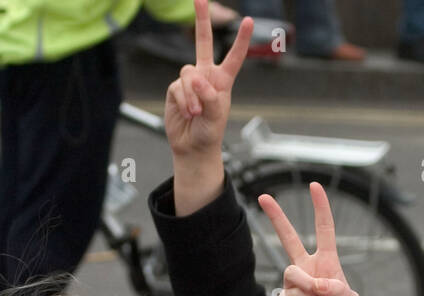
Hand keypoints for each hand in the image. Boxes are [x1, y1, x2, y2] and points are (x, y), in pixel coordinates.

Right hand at [165, 0, 252, 162]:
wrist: (192, 146)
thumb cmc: (210, 131)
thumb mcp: (216, 115)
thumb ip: (209, 95)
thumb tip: (195, 79)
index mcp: (223, 79)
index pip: (234, 56)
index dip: (241, 39)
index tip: (249, 21)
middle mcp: (206, 75)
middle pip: (202, 42)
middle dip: (201, 20)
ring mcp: (189, 81)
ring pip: (187, 73)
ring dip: (192, 95)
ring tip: (196, 113)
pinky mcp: (174, 89)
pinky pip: (177, 87)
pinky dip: (183, 101)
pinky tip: (187, 113)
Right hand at [258, 183, 360, 295]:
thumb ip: (337, 288)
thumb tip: (316, 283)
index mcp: (327, 265)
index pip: (324, 231)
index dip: (320, 209)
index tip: (314, 187)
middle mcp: (308, 271)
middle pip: (289, 238)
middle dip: (277, 217)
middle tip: (263, 197)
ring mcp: (296, 286)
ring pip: (292, 270)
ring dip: (311, 288)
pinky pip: (294, 295)